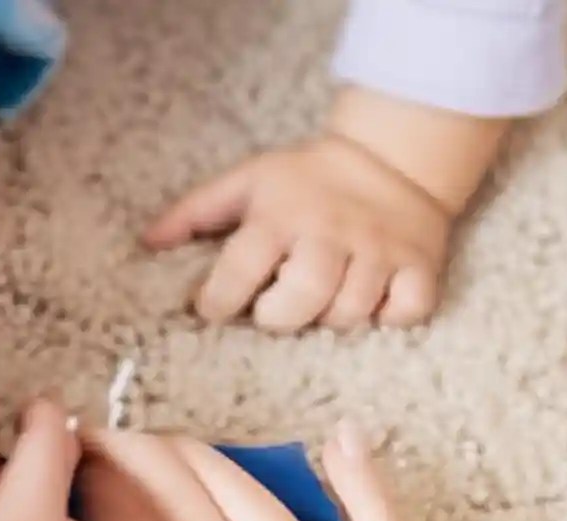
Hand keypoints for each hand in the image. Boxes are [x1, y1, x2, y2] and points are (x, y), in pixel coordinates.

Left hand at [146, 136, 449, 331]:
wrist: (393, 155)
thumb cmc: (305, 179)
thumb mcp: (246, 182)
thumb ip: (194, 213)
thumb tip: (146, 244)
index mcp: (281, 214)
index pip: (240, 269)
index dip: (216, 301)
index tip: (212, 309)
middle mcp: (330, 232)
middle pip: (302, 296)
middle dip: (277, 317)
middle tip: (271, 310)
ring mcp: (379, 250)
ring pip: (351, 312)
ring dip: (329, 319)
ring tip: (319, 303)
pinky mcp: (420, 264)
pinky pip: (407, 311)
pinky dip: (388, 318)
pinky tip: (371, 304)